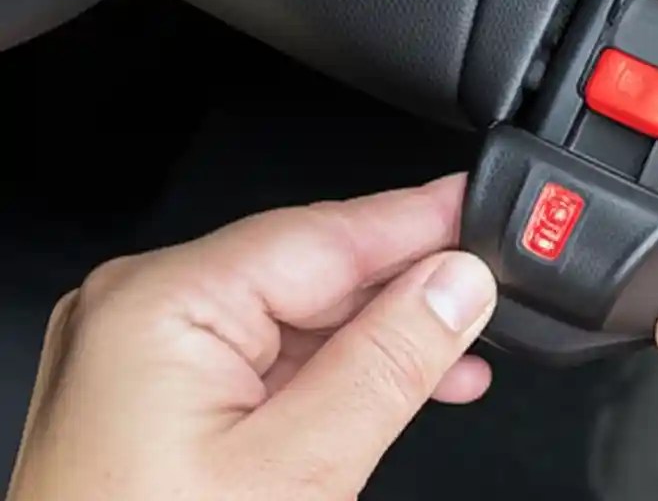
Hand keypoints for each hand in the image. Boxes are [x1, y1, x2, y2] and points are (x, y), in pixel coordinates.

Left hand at [7, 175, 496, 500]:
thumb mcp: (298, 470)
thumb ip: (387, 362)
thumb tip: (455, 284)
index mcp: (160, 306)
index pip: (324, 233)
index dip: (420, 219)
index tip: (487, 210)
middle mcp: (142, 315)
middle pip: (310, 271)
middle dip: (408, 285)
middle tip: (492, 285)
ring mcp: (144, 358)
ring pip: (296, 319)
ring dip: (383, 337)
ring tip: (461, 351)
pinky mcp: (159, 401)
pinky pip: (268, 361)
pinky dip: (336, 373)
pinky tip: (396, 382)